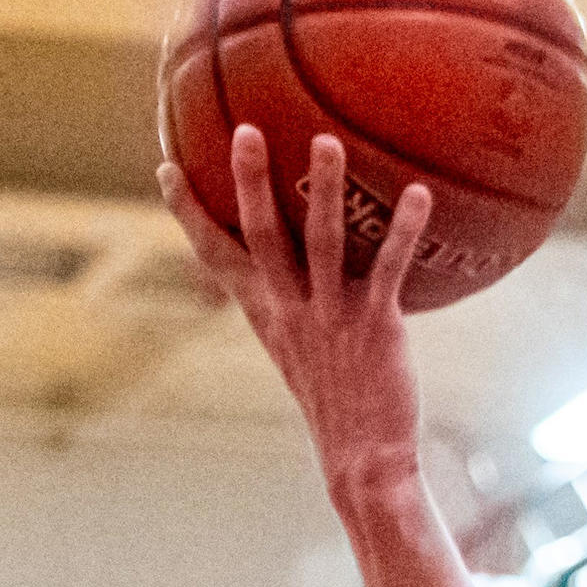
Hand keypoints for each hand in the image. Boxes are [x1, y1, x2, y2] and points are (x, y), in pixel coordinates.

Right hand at [161, 126, 431, 497]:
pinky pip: (389, 269)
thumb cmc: (337, 398)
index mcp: (266, 312)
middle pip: (260, 234)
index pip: (214, 254)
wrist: (362, 457)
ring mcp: (331, 317)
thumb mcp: (301, 348)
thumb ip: (296, 303)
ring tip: (327, 142)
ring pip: (320, 243)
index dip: (188, 212)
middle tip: (245, 130)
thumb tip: (303, 264)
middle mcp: (290, 309)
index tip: (166, 166)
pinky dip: (405, 230)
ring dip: (324, 190)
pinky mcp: (375, 326)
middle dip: (248, 181)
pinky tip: (421, 193)